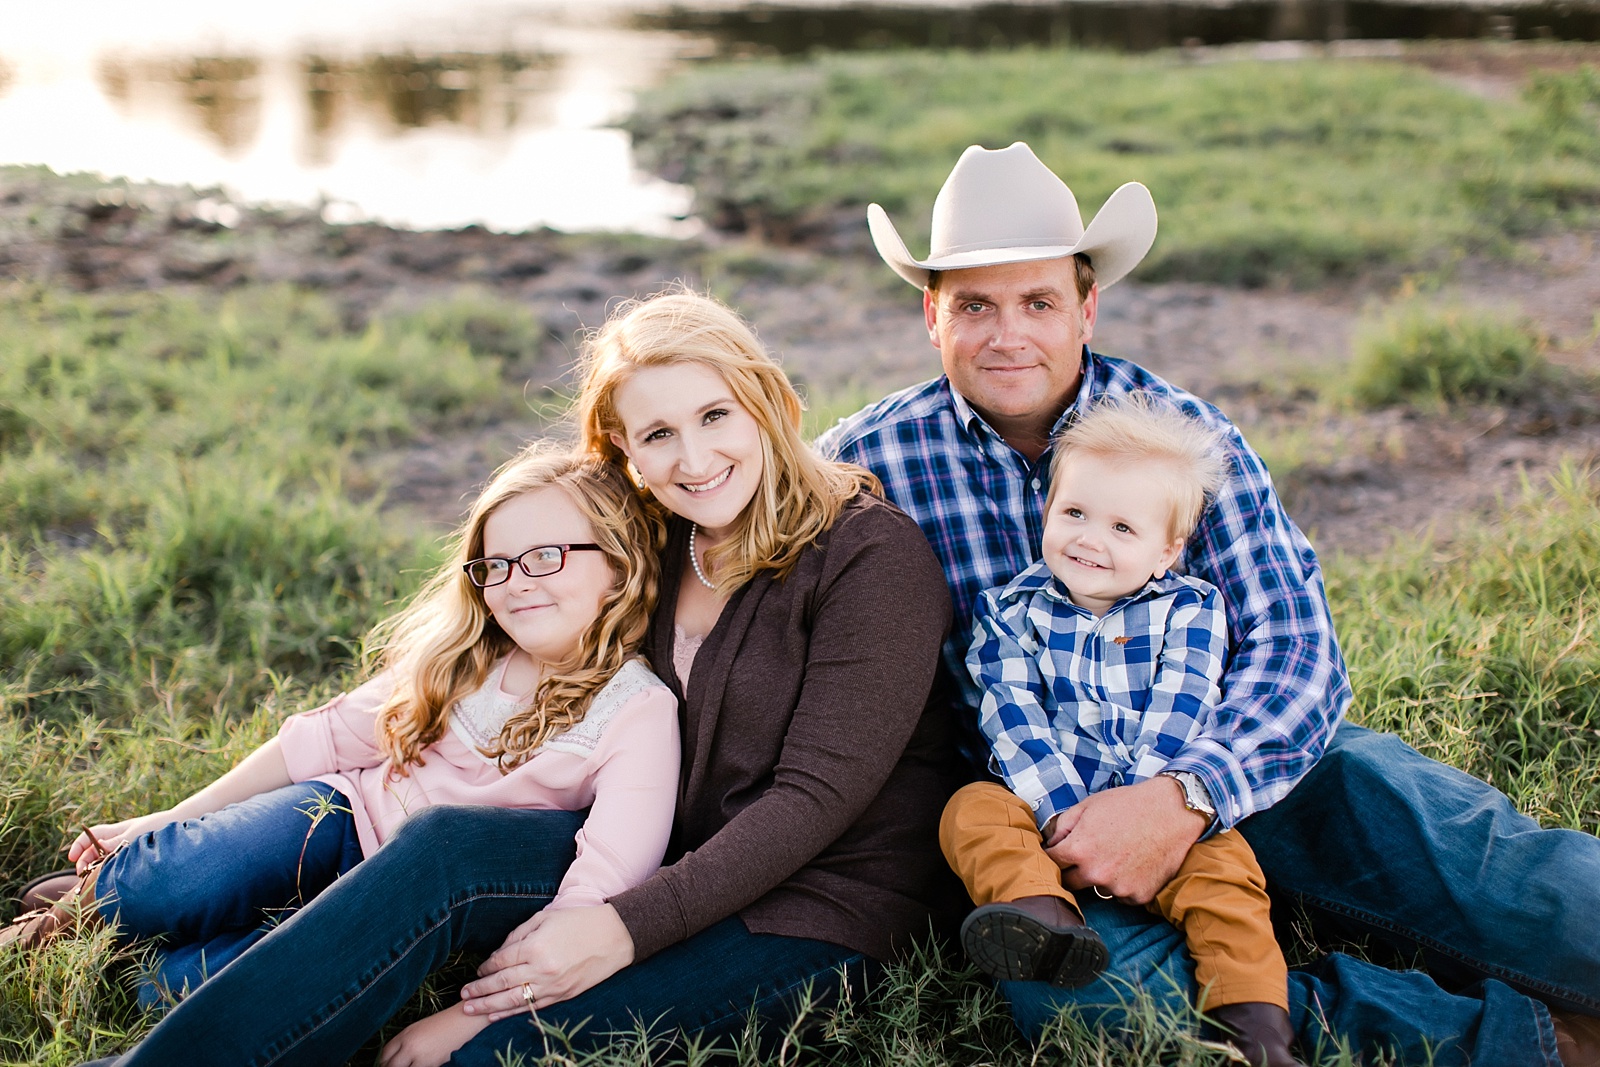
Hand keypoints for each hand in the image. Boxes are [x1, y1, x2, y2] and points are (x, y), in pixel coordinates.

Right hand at [66, 811, 175, 872]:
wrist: (179, 826)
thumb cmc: (157, 828)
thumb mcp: (135, 835)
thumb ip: (117, 841)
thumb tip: (99, 846)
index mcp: (117, 830)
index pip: (91, 834)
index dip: (79, 846)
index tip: (71, 858)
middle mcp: (120, 838)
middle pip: (95, 848)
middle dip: (84, 860)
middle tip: (81, 874)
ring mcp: (127, 846)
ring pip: (104, 857)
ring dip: (96, 867)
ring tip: (91, 879)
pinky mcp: (135, 855)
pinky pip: (117, 863)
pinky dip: (109, 869)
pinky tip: (109, 879)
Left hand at [380, 1005, 491, 1066]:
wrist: (466, 1021)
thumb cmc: (444, 1023)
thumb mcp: (420, 1029)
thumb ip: (405, 1042)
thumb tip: (395, 1059)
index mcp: (406, 1035)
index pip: (384, 1055)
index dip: (382, 1063)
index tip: (385, 1066)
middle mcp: (410, 1047)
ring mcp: (422, 1058)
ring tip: (412, 1065)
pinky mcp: (433, 1066)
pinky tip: (420, 1066)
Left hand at [460, 905, 633, 1020]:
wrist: (615, 936)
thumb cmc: (579, 921)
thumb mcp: (546, 918)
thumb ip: (519, 934)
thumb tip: (499, 953)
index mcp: (535, 947)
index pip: (501, 961)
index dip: (485, 967)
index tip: (477, 970)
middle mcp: (541, 969)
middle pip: (502, 983)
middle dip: (479, 990)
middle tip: (463, 995)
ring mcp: (552, 985)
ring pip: (513, 1000)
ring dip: (488, 1006)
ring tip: (470, 1009)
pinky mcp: (563, 995)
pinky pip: (532, 1007)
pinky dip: (511, 1012)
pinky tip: (495, 1015)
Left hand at [1044, 776, 1208, 903]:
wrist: (1172, 811)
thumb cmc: (1129, 804)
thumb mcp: (1088, 806)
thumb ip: (1062, 826)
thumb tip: (1049, 844)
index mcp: (1079, 850)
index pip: (1051, 863)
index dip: (1052, 856)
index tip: (1057, 854)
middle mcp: (1096, 874)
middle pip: (1070, 883)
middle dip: (1073, 870)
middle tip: (1088, 854)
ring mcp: (1118, 888)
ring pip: (1098, 889)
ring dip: (1101, 878)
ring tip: (1119, 855)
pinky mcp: (1139, 896)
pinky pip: (1122, 896)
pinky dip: (1125, 884)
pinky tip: (1135, 864)